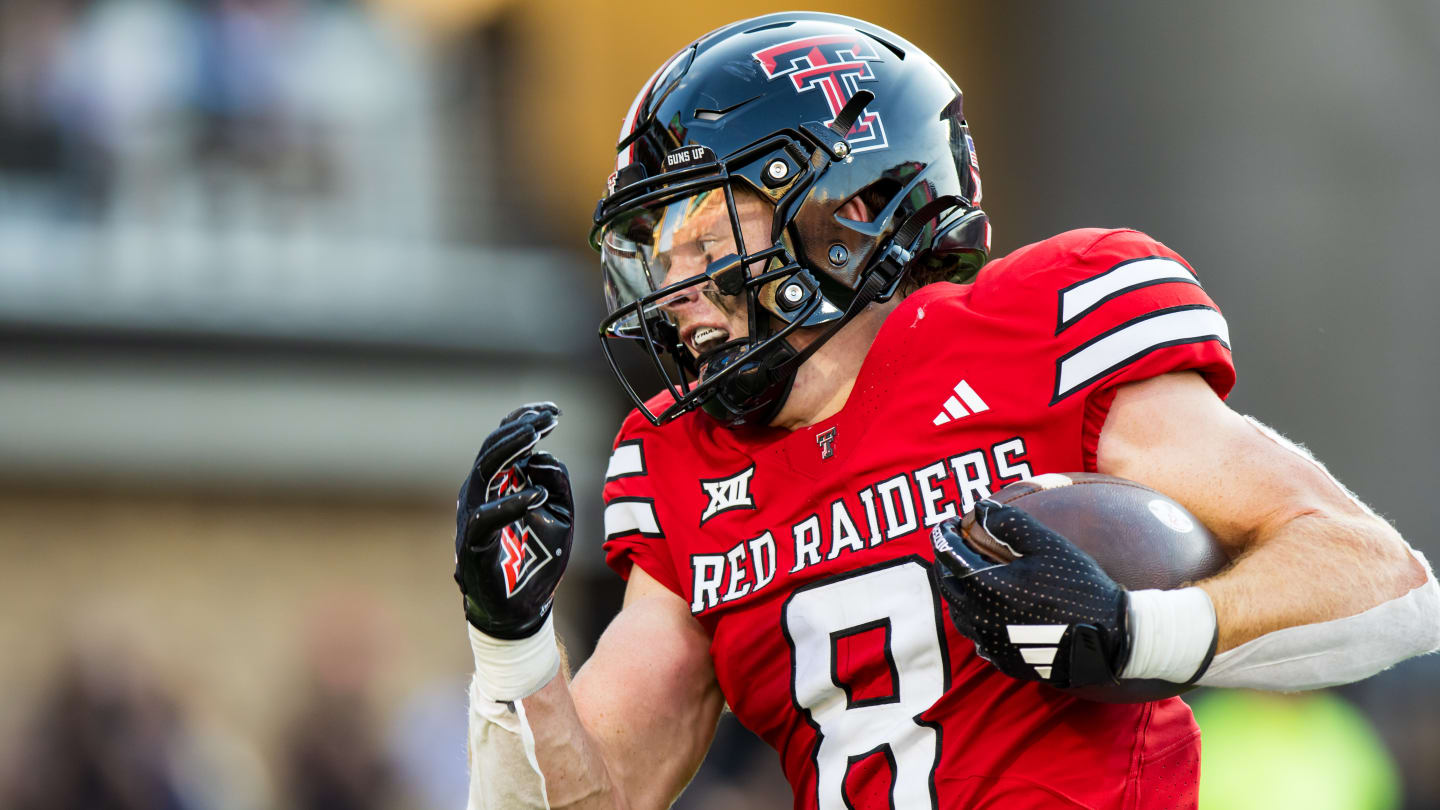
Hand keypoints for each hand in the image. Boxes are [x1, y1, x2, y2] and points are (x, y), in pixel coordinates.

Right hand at [454, 402, 573, 638]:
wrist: (522, 610)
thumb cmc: (539, 558)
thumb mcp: (562, 515)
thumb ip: (558, 482)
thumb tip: (546, 458)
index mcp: (501, 483)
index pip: (506, 441)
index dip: (525, 420)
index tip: (553, 410)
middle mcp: (482, 492)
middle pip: (494, 448)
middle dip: (520, 428)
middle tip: (547, 418)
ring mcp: (474, 515)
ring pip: (484, 471)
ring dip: (510, 450)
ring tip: (536, 437)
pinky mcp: (473, 543)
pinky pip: (486, 517)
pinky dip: (512, 503)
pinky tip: (538, 495)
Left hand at [931, 499, 1129, 687]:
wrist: (1107, 638)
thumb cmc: (1078, 586)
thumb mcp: (1047, 545)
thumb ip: (1010, 522)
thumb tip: (982, 507)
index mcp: (987, 588)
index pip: (949, 556)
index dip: (944, 536)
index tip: (947, 523)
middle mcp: (981, 619)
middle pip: (947, 586)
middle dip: (945, 562)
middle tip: (954, 546)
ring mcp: (990, 643)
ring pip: (958, 614)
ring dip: (957, 590)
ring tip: (968, 574)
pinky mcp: (1003, 660)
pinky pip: (977, 636)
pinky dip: (974, 616)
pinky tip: (988, 607)